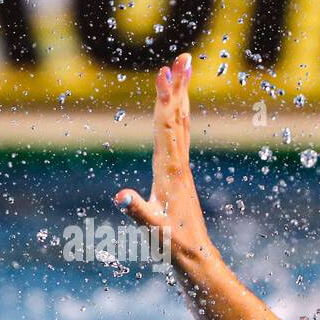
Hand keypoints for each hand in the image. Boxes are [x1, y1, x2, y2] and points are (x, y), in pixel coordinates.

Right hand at [113, 52, 211, 265]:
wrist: (196, 263)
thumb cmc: (174, 250)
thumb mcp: (154, 233)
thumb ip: (139, 214)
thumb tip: (122, 197)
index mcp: (170, 172)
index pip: (167, 127)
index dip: (164, 99)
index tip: (165, 71)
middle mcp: (179, 166)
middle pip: (178, 118)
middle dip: (178, 87)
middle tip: (183, 57)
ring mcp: (181, 171)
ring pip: (181, 126)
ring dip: (180, 97)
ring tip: (182, 72)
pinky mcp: (179, 178)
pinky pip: (179, 139)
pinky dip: (177, 119)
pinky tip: (177, 113)